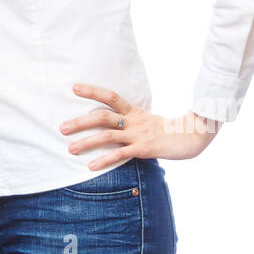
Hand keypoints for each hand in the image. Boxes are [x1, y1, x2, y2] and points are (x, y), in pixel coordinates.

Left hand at [59, 83, 221, 168]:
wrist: (192, 137)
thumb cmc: (166, 131)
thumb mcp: (146, 121)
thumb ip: (129, 121)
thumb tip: (109, 124)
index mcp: (134, 111)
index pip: (110, 96)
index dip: (92, 91)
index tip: (74, 88)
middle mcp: (133, 120)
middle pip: (102, 116)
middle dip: (80, 122)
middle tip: (62, 128)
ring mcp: (138, 134)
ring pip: (107, 136)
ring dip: (87, 142)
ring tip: (70, 148)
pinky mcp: (144, 149)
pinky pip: (120, 154)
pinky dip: (104, 159)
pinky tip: (91, 166)